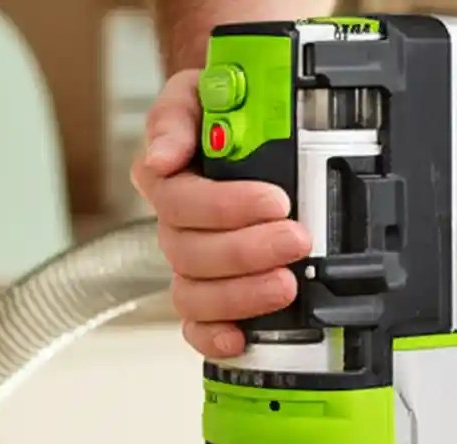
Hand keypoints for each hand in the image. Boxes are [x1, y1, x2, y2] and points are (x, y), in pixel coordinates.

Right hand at [130, 70, 311, 356]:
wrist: (244, 127)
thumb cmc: (221, 113)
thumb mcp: (198, 92)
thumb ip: (177, 116)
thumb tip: (161, 156)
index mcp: (168, 178)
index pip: (179, 200)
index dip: (226, 206)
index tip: (274, 200)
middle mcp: (175, 226)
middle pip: (191, 252)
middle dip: (247, 251)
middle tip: (295, 240)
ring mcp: (190, 264)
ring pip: (195, 293)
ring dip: (241, 295)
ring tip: (286, 285)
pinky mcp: (208, 295)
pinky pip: (196, 326)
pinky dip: (214, 337)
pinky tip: (241, 338)